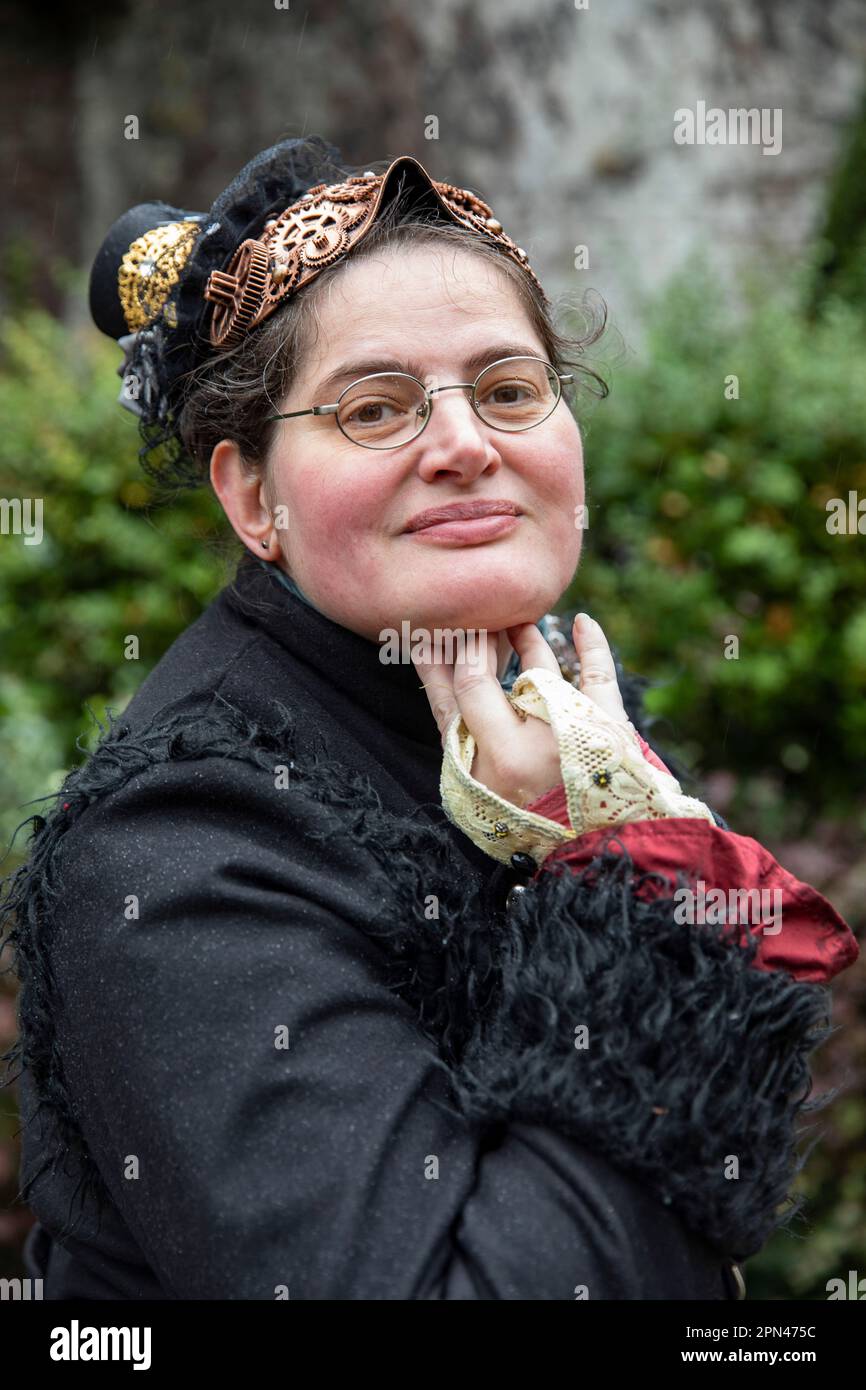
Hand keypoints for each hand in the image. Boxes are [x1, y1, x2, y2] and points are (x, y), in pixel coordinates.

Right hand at [412, 612, 631, 809]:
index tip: (441, 629)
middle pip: (494, 673)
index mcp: (490, 759)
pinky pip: (599, 674)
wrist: (589, 853)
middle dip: (478, 639)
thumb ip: (461, 737)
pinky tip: (582, 622)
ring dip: (527, 638)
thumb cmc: (526, 819)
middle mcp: (528, 742)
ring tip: (517, 621)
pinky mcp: (607, 726)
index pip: (460, 689)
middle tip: (475, 616)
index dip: (447, 654)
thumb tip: (442, 675)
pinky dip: (593, 645)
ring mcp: (569, 730)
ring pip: (542, 667)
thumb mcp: (477, 789)